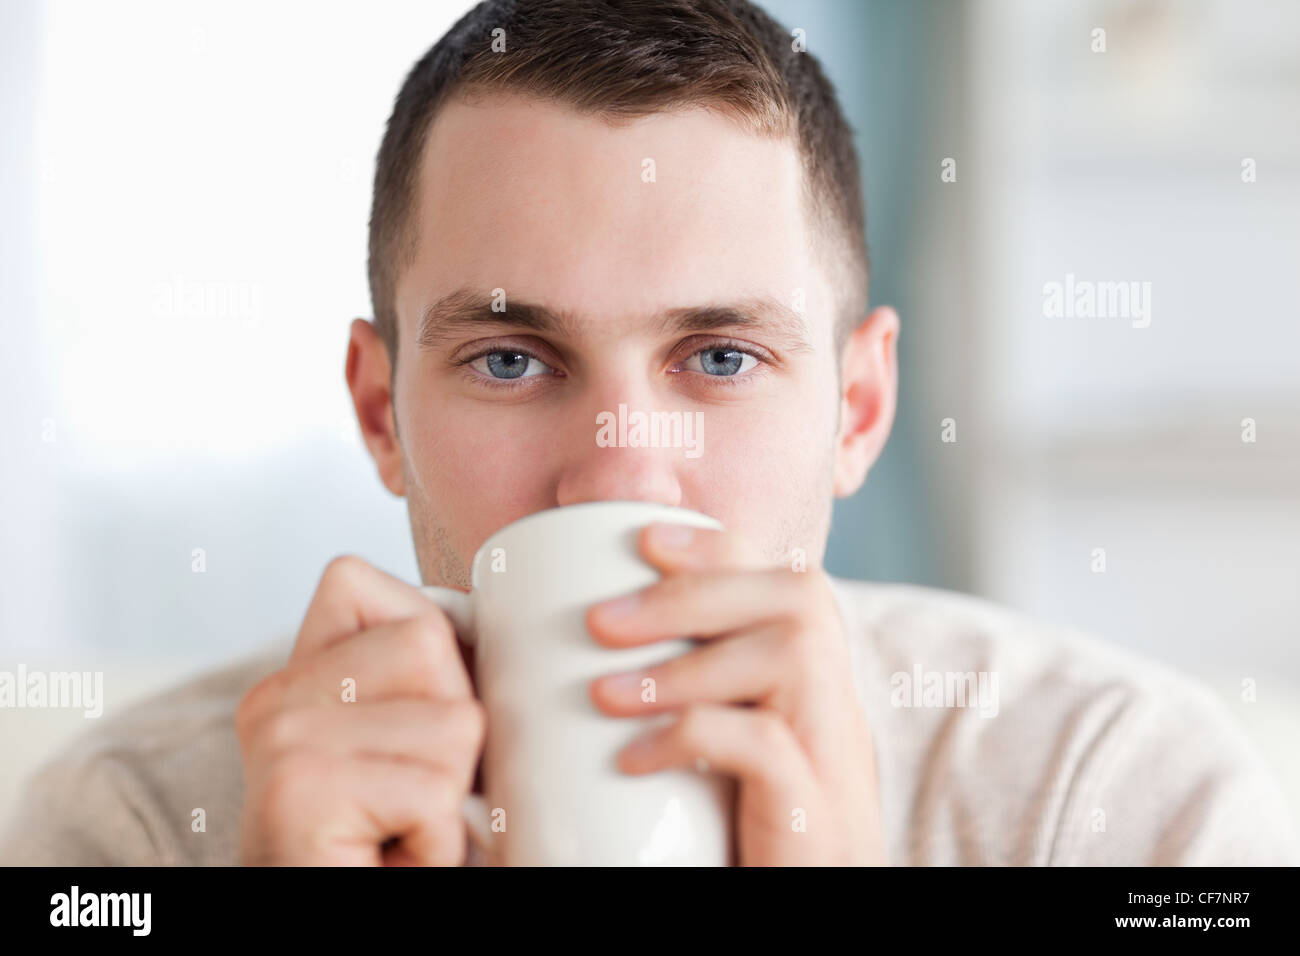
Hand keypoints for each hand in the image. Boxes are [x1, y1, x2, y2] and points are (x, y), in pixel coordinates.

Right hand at [235, 555, 484, 865]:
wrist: (334, 919)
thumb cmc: (384, 850)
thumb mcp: (400, 747)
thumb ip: (418, 677)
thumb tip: (498, 605)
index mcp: (293, 679)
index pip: (359, 580)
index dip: (425, 648)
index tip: (411, 733)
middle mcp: (274, 701)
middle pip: (428, 643)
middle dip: (454, 729)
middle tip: (409, 799)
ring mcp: (282, 742)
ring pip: (453, 721)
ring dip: (451, 795)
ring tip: (401, 834)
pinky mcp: (300, 792)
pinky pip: (434, 792)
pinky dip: (438, 844)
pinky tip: (393, 862)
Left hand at [586, 523, 886, 865]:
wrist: (805, 904)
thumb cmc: (747, 841)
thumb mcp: (724, 759)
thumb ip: (689, 703)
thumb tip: (582, 657)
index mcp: (813, 687)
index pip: (789, 581)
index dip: (722, 547)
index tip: (644, 538)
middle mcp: (835, 708)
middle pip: (797, 597)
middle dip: (692, 590)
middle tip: (599, 620)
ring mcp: (834, 757)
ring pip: (791, 654)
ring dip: (686, 662)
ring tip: (603, 692)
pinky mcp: (817, 813)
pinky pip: (766, 745)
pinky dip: (692, 734)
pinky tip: (632, 759)